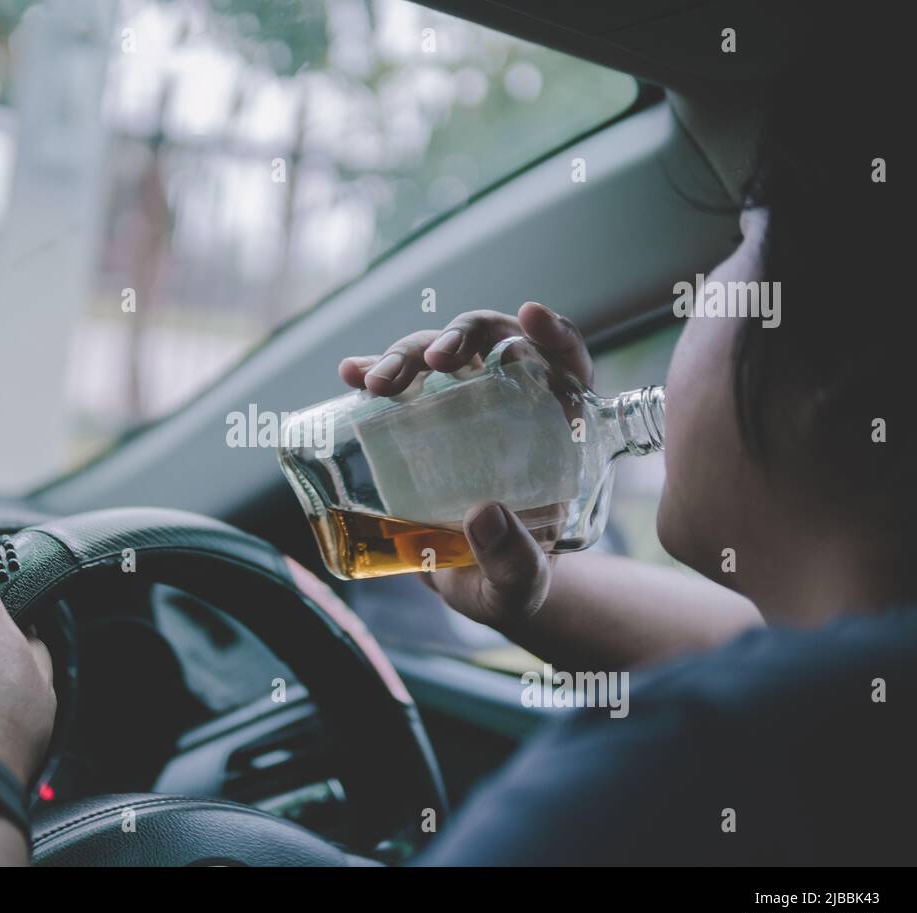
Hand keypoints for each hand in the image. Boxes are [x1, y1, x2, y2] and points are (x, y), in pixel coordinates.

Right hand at [338, 302, 593, 631]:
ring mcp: (458, 411)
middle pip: (493, 347)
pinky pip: (396, 385)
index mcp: (554, 435)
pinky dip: (372, 370)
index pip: (566, 368)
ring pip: (438, 358)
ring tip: (375, 382)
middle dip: (461, 338)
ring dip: (407, 354)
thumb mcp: (518, 586)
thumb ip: (513, 561)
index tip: (530, 317)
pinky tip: (351, 372)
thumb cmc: (509, 584)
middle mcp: (508, 409)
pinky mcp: (415, 423)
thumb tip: (484, 514)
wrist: (468, 591)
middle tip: (434, 362)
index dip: (554, 335)